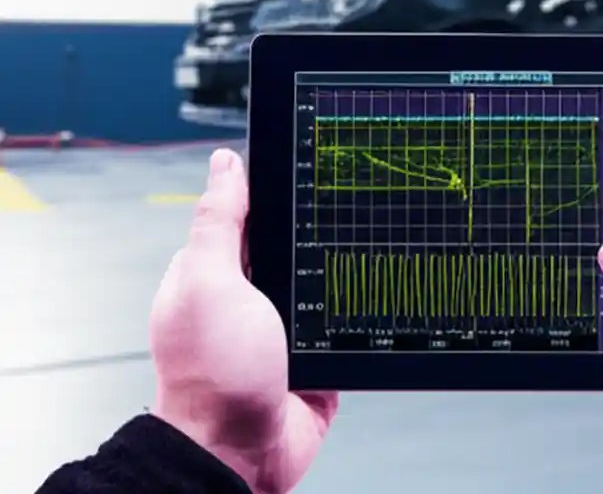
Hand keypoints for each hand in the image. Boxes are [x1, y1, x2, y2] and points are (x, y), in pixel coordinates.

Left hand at [148, 150, 337, 492]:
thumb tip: (225, 164)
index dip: (276, 190)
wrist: (243, 453)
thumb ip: (218, 222)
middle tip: (352, 211)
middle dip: (317, 233)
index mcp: (214, 272)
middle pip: (293, 245)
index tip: (313, 166)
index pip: (248, 214)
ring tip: (371, 251)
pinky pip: (347, 323)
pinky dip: (360, 314)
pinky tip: (376, 299)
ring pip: (325, 281)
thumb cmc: (213, 376)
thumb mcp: (210, 282)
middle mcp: (249, 298)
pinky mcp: (317, 357)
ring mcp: (284, 329)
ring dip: (343, 276)